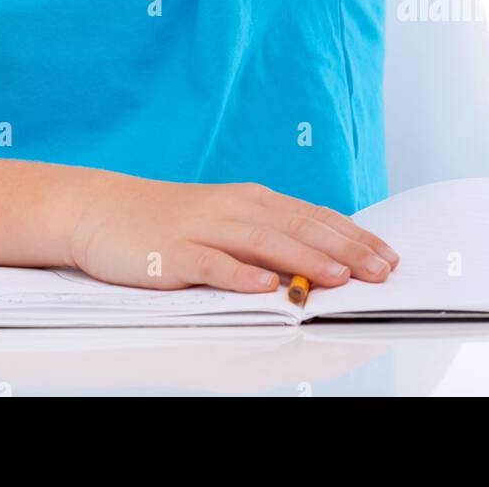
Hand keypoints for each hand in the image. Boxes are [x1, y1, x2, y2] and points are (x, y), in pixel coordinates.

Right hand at [69, 173, 399, 293]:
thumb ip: (265, 240)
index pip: (312, 217)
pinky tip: (265, 287)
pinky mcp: (172, 253)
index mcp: (250, 200)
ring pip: (262, 243)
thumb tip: (318, 265)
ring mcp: (202, 228)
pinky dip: (240, 275)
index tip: (389, 256)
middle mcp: (233, 208)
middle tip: (381, 271)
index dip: (353, 236)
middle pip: (297, 228)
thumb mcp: (223, 223)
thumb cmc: (167, 223)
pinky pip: (211, 264)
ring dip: (303, 260)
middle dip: (344, 250)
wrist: (99, 209)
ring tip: (339, 277)